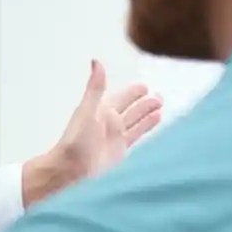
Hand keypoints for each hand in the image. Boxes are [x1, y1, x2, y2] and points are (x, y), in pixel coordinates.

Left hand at [54, 59, 161, 179]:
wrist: (70, 169)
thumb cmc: (75, 141)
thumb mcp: (87, 110)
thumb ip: (95, 87)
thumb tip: (96, 61)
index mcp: (101, 110)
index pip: (121, 97)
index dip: (133, 92)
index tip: (144, 86)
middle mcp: (109, 122)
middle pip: (131, 108)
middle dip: (144, 102)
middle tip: (159, 96)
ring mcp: (115, 136)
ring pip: (136, 121)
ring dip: (148, 113)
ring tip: (161, 106)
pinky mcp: (120, 150)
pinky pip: (137, 135)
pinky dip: (146, 127)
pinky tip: (156, 121)